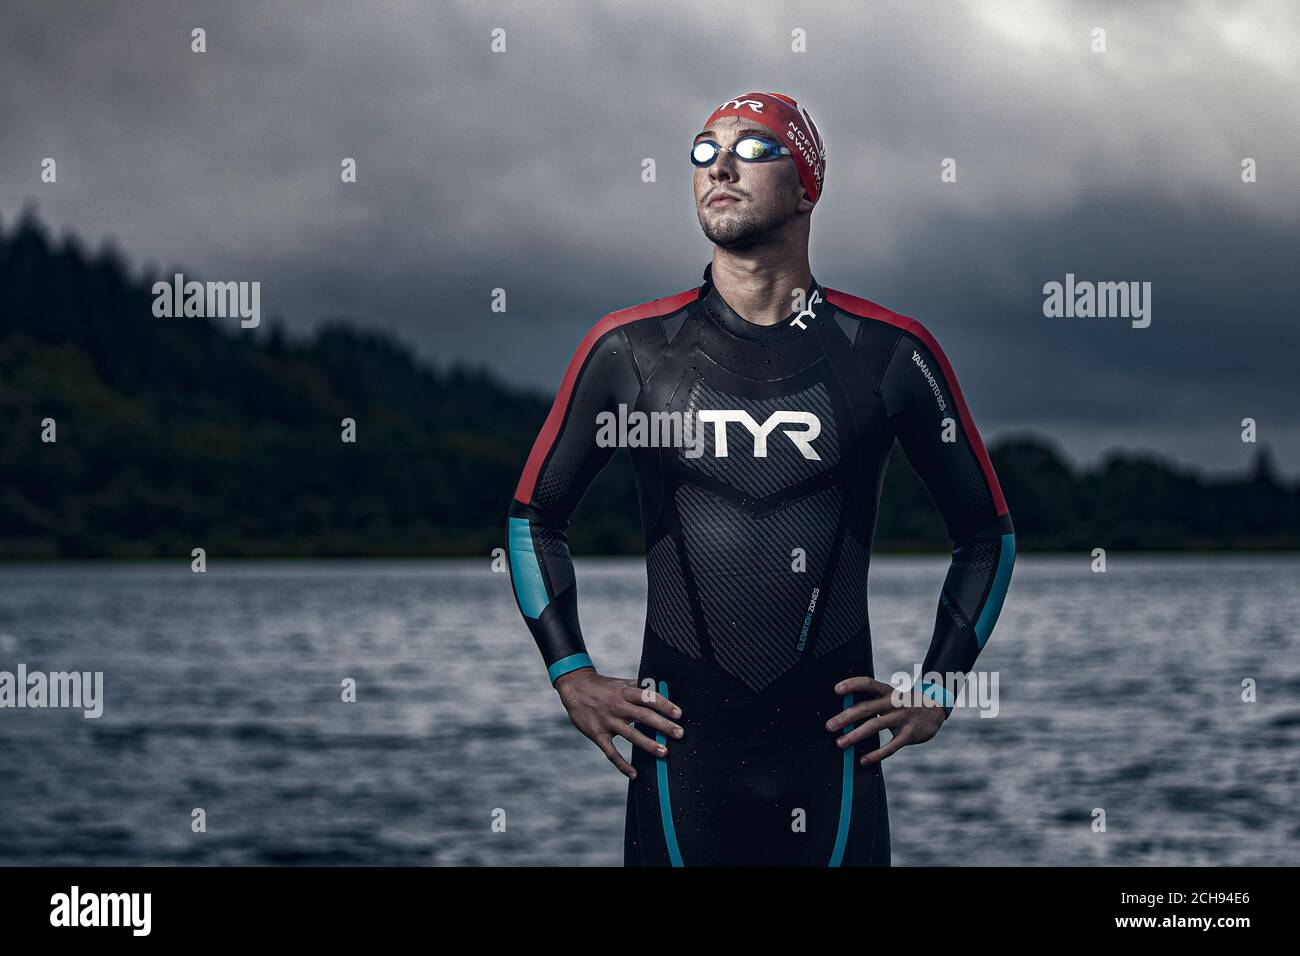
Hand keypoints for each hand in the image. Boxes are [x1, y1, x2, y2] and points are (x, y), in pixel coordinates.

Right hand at [553, 669, 683, 778]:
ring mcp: (608, 722)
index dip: (665, 705)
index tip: (679, 714)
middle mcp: (618, 707)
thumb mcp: (621, 682)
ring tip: (664, 753)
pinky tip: (634, 774)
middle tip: (679, 734)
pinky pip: (611, 752)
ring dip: (649, 745)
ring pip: (631, 735)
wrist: (575, 687)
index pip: (648, 697)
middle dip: (663, 726)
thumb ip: (639, 687)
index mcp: (625, 693)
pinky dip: (622, 764)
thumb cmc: (603, 686)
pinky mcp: (597, 735)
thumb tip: (661, 689)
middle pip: (644, 716)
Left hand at [825, 676, 946, 764]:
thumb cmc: (905, 703)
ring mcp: (903, 717)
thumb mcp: (892, 696)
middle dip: (845, 717)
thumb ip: (874, 701)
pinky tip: (864, 760)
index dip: (852, 685)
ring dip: (855, 735)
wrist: (937, 708)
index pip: (868, 683)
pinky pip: (891, 746)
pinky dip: (876, 755)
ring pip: (875, 726)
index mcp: (888, 691)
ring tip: (840, 743)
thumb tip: (845, 710)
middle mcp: (895, 702)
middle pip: (866, 707)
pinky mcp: (910, 734)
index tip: (836, 690)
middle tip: (829, 726)